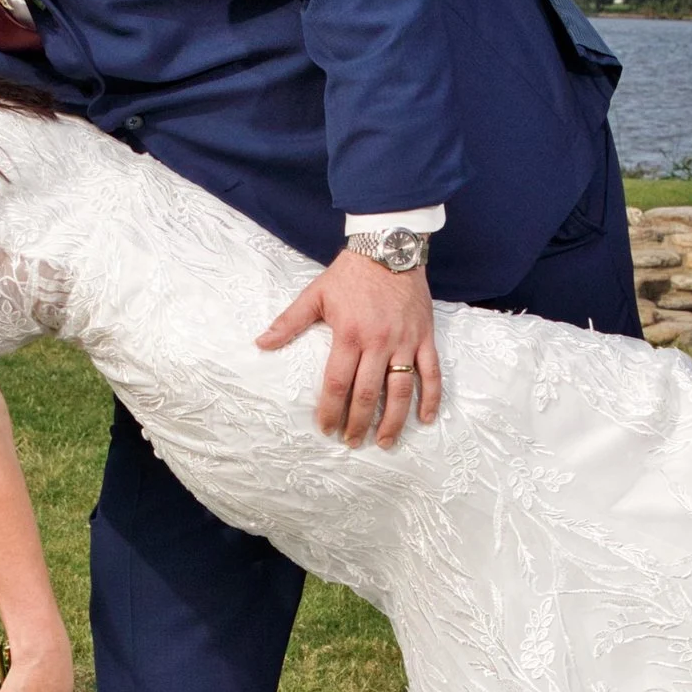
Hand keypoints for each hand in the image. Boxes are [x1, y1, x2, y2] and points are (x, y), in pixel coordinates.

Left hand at [257, 252, 440, 447]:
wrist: (388, 248)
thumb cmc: (349, 274)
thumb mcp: (315, 294)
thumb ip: (289, 322)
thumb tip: (260, 343)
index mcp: (349, 335)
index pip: (338, 384)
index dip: (331, 411)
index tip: (327, 429)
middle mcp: (378, 343)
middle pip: (367, 394)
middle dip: (359, 423)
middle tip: (352, 442)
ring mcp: (404, 342)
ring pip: (401, 390)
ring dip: (393, 420)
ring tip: (385, 441)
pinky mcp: (424, 337)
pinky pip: (431, 373)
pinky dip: (430, 397)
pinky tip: (425, 418)